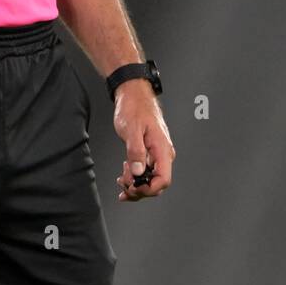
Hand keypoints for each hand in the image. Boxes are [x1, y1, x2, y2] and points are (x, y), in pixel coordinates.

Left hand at [112, 79, 174, 201]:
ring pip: (151, 179)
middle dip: (139, 188)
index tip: (134, 188)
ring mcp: (157, 153)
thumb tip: (138, 172)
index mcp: (162, 148)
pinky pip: (146, 171)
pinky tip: (125, 174)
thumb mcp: (132, 129)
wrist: (133, 95)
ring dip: (136, 184)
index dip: (149, 189)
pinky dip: (135, 177)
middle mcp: (163, 153)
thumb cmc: (134, 107)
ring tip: (122, 179)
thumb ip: (136, 152)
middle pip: (157, 183)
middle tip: (123, 183)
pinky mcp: (150, 152)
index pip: (163, 179)